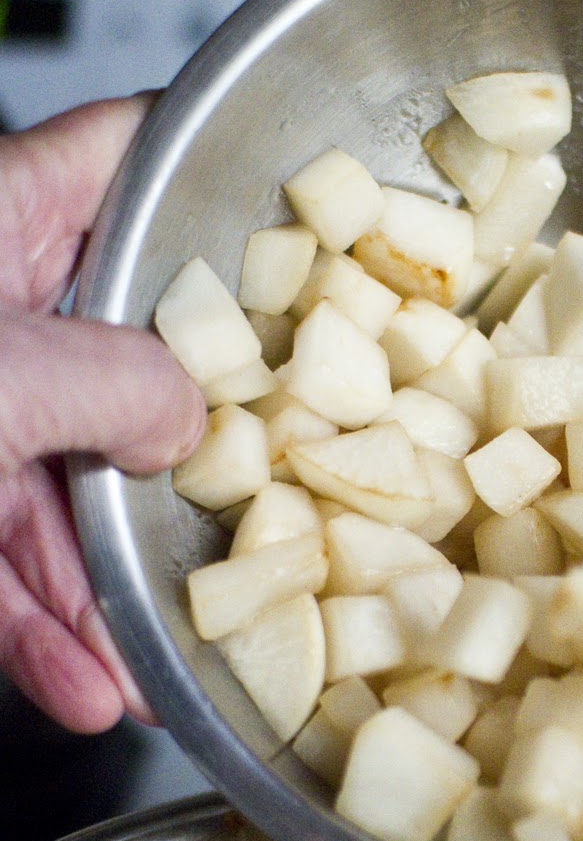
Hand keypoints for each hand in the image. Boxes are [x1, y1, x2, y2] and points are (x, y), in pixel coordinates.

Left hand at [0, 98, 205, 732]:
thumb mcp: (0, 376)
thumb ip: (114, 387)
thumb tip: (186, 418)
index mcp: (3, 217)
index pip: (130, 156)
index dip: (216, 184)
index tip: (295, 247)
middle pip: (120, 364)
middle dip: (176, 467)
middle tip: (240, 514)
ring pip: (56, 487)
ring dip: (99, 591)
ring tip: (140, 664)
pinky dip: (33, 628)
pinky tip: (72, 684)